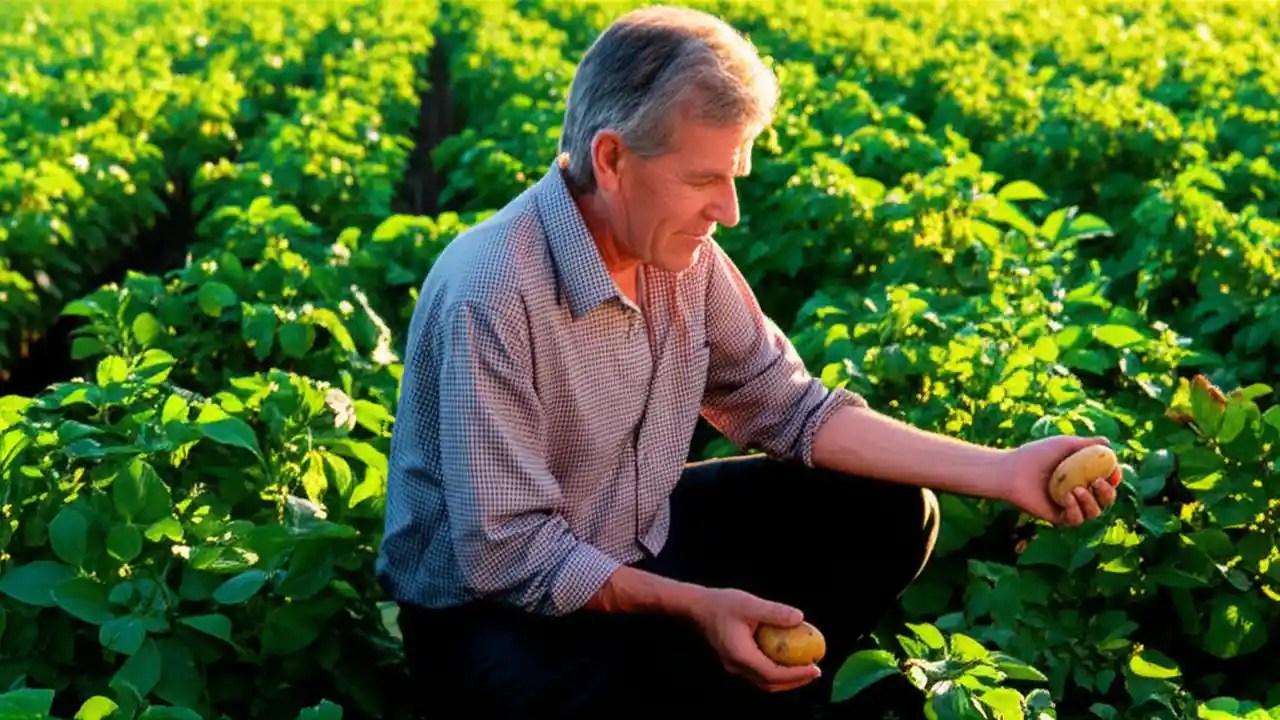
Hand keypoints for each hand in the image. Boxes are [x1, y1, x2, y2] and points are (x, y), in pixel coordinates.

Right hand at [685, 587, 820, 692]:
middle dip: (795, 681)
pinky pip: (759, 673)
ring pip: (764, 682)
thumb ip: (774, 612)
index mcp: (741, 655)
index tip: (815, 668)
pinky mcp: (735, 661)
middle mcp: (737, 666)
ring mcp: (735, 666)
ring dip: (786, 679)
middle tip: (814, 671)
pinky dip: (776, 672)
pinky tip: (786, 660)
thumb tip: (799, 618)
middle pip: (770, 683)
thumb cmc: (721, 604)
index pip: (773, 673)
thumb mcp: (749, 604)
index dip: (796, 674)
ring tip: (804, 668)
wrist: (697, 607)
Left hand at [998, 435, 1118, 526]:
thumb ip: (1087, 444)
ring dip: (1091, 502)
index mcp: (1082, 476)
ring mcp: (1069, 507)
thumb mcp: (1065, 445)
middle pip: (1105, 500)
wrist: (1012, 471)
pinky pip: (1076, 520)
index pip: (1107, 481)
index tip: (1114, 472)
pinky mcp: (1058, 518)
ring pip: (1094, 512)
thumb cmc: (1036, 455)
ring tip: (1077, 489)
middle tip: (1097, 482)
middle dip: (1107, 493)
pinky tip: (1065, 498)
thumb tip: (1108, 442)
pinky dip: (1075, 510)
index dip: (1114, 479)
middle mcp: (1078, 492)